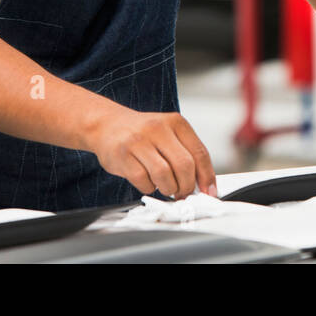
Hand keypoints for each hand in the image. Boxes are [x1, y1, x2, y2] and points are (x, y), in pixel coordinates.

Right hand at [89, 106, 216, 198]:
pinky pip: (143, 181)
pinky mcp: (123, 155)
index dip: (207, 176)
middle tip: (183, 193)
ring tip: (166, 187)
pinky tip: (147, 182)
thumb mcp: (168, 134)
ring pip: (164, 175)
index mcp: (176, 122)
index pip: (200, 153)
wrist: (107, 125)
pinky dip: (149, 188)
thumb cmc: (142, 134)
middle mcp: (158, 128)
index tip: (209, 191)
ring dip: (168, 189)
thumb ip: (186, 153)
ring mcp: (139, 141)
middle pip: (184, 166)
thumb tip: (203, 184)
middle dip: (186, 186)